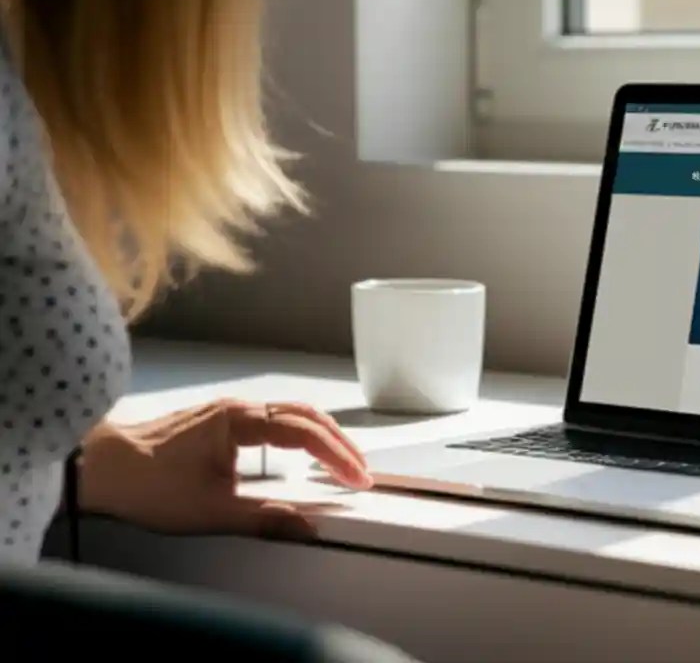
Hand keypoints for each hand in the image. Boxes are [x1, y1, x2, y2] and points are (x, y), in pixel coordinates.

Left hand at [79, 398, 372, 539]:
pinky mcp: (218, 420)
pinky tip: (302, 451)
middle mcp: (237, 409)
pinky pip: (272, 418)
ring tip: (340, 461)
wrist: (99, 467)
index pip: (305, 432)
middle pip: (306, 415)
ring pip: (289, 412)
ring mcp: (228, 411)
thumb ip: (264, 520)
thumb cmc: (148, 485)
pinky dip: (299, 432)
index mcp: (239, 422)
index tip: (358, 479)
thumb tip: (307, 529)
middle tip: (360, 471)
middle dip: (339, 442)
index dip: (337, 455)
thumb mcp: (210, 512)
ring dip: (321, 435)